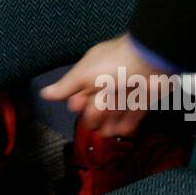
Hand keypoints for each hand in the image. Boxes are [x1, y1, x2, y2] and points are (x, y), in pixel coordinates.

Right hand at [40, 34, 166, 136]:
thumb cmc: (114, 65)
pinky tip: (121, 131)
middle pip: (98, 100)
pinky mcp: (144, 98)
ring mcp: (128, 88)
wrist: (151, 60)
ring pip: (116, 108)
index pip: (82, 87)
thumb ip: (67, 86)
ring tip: (106, 134)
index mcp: (94, 70)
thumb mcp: (85, 74)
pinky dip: (128, 122)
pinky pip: (134, 112)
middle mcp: (110, 79)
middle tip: (92, 124)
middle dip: (94, 113)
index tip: (76, 107)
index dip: (78, 99)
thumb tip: (44, 93)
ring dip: (110, 121)